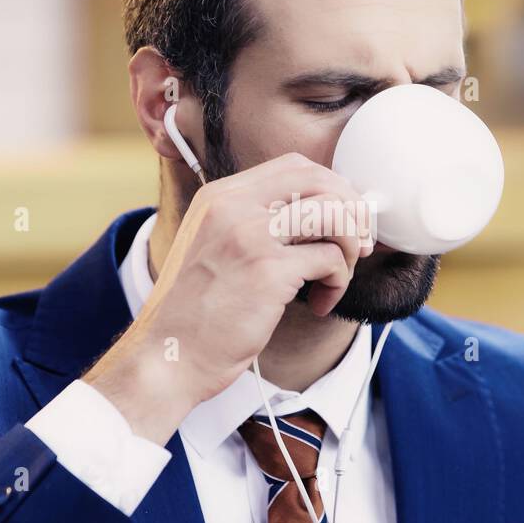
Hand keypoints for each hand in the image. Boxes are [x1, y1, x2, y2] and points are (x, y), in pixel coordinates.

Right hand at [81, 152, 372, 445]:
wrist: (169, 357)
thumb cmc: (198, 312)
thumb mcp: (216, 247)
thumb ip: (254, 223)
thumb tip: (322, 213)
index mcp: (219, 196)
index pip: (294, 166)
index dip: (330, 188)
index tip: (341, 219)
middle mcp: (233, 205)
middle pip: (320, 180)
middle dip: (350, 211)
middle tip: (354, 246)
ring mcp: (249, 235)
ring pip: (333, 214)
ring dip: (347, 248)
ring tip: (334, 278)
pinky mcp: (267, 270)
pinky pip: (330, 259)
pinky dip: (337, 282)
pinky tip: (319, 303)